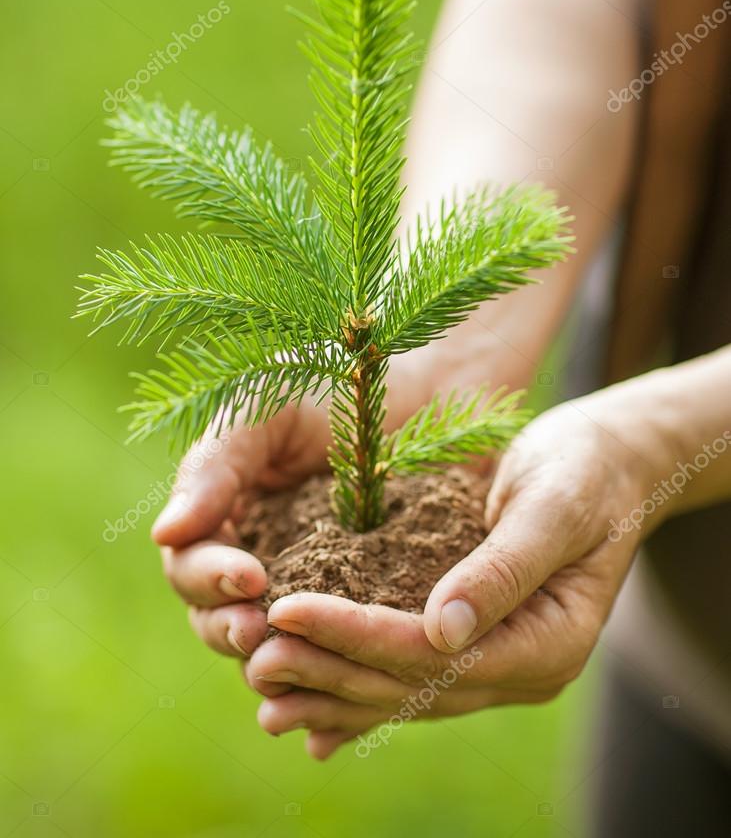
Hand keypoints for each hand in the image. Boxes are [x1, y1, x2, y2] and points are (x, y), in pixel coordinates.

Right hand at [151, 347, 463, 660]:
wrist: (426, 387)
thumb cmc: (333, 383)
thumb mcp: (265, 408)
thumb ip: (216, 465)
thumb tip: (164, 533)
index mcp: (222, 518)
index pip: (190, 567)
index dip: (209, 579)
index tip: (249, 576)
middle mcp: (256, 562)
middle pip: (218, 621)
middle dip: (232, 630)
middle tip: (260, 632)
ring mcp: (310, 591)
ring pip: (274, 649)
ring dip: (277, 661)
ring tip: (298, 658)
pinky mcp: (363, 610)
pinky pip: (339, 652)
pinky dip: (335, 675)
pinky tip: (349, 684)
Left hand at [247, 395, 667, 757]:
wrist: (609, 467)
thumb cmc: (585, 473)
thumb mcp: (554, 507)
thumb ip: (503, 568)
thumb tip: (442, 631)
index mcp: (547, 643)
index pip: (434, 654)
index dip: (357, 635)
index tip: (289, 609)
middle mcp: (520, 669)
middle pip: (409, 684)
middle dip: (329, 668)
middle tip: (254, 654)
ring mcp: (499, 665)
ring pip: (402, 691)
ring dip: (331, 688)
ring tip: (261, 680)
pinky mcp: (474, 647)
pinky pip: (408, 677)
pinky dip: (355, 686)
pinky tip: (306, 702)